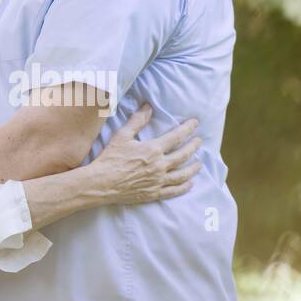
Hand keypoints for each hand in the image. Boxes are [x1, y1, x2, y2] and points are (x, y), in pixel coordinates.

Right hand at [86, 104, 201, 204]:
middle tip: (199, 141)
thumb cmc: (110, 158)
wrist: (101, 183)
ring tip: (199, 163)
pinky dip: (184, 187)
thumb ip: (137, 121)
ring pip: (182, 175)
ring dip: (193, 168)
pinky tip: (190, 184)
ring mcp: (158, 181)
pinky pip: (173, 191)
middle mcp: (159, 166)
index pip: (176, 137)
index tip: (195, 123)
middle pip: (183, 155)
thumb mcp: (122, 135)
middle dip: (193, 146)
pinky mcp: (153, 193)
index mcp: (153, 149)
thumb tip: (148, 107)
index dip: (188, 129)